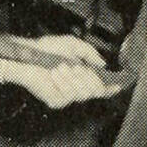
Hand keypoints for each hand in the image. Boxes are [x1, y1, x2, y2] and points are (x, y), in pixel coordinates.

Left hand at [0, 34, 117, 107]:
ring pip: (83, 93)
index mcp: (82, 77)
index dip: (111, 88)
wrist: (27, 57)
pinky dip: (63, 82)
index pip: (101, 87)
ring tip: (60, 67)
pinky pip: (69, 95)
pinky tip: (54, 74)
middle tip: (77, 66)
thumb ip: (89, 52)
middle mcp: (76, 89)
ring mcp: (66, 97)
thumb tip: (102, 64)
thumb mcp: (72, 44)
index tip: (118, 85)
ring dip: (73, 77)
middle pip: (96, 91)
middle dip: (88, 77)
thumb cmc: (47, 49)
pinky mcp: (56, 102)